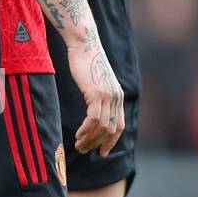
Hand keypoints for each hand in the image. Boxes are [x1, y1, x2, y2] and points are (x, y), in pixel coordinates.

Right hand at [66, 31, 124, 156]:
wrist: (83, 44)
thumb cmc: (85, 61)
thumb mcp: (96, 80)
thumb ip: (98, 95)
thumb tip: (93, 106)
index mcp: (118, 96)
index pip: (119, 126)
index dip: (111, 141)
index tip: (102, 151)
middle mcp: (116, 98)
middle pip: (111, 129)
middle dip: (98, 143)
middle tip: (84, 150)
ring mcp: (107, 96)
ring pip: (102, 126)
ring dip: (90, 139)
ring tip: (78, 145)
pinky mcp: (96, 93)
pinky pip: (93, 118)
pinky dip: (86, 129)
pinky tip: (78, 134)